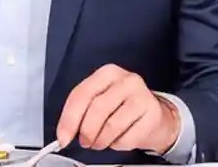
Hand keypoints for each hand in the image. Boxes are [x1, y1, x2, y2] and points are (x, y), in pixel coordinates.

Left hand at [56, 64, 179, 153]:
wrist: (154, 115)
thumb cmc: (121, 108)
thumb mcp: (100, 100)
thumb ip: (81, 111)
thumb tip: (64, 133)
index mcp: (108, 73)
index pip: (82, 94)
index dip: (69, 119)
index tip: (63, 137)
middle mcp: (127, 80)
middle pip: (97, 109)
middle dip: (86, 132)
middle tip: (85, 141)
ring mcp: (142, 96)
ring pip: (112, 126)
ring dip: (102, 141)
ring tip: (102, 141)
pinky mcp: (153, 114)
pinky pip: (127, 137)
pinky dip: (118, 145)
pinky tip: (121, 138)